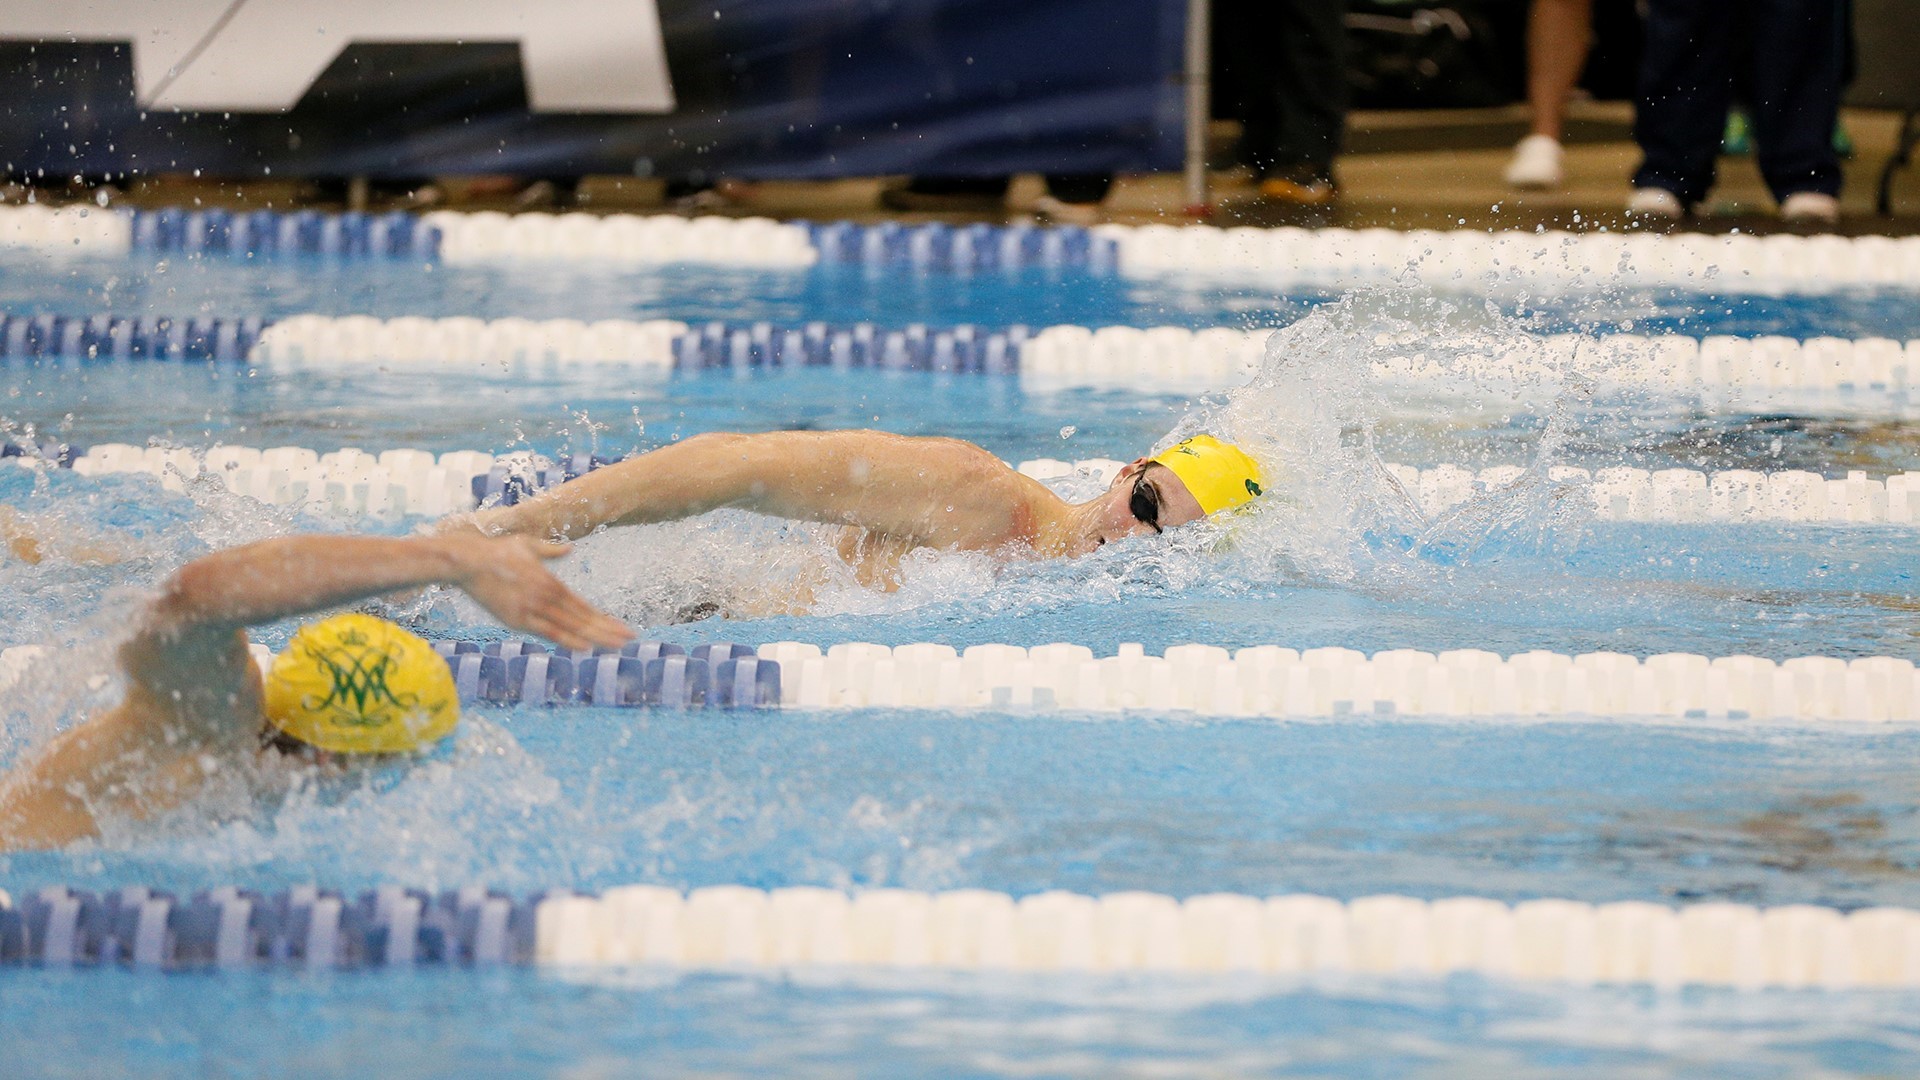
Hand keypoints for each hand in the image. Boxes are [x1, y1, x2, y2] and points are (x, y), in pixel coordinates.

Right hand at [443, 534, 632, 650]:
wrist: (468, 561)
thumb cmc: (497, 552)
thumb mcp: (528, 545)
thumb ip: (550, 550)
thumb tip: (570, 549)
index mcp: (551, 582)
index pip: (585, 606)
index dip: (605, 619)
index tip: (623, 627)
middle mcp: (547, 597)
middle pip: (583, 619)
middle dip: (609, 631)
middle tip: (632, 640)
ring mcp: (532, 610)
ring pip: (570, 628)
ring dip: (595, 638)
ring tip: (617, 646)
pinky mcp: (516, 619)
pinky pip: (547, 632)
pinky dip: (567, 640)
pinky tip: (584, 648)